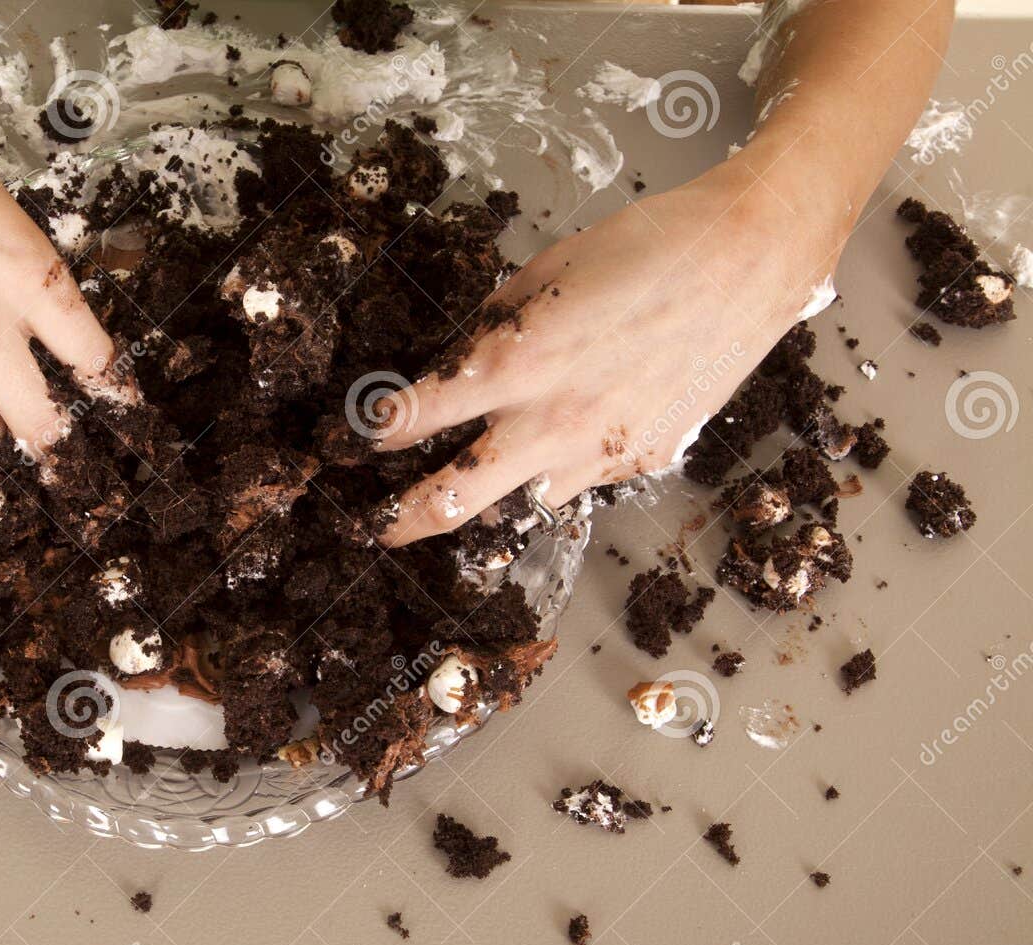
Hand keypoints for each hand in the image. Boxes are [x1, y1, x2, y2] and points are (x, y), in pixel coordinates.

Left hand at [376, 165, 843, 546]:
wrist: (749, 260)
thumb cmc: (645, 248)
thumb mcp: (545, 272)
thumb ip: (493, 329)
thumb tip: (457, 367)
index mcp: (514, 365)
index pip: (417, 416)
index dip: (379, 429)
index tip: (364, 434)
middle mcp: (550, 422)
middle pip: (454, 499)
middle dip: (403, 520)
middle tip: (377, 528)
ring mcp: (598, 453)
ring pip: (521, 501)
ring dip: (494, 491)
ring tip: (486, 472)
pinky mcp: (640, 462)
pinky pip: (581, 479)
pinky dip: (561, 464)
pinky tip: (575, 428)